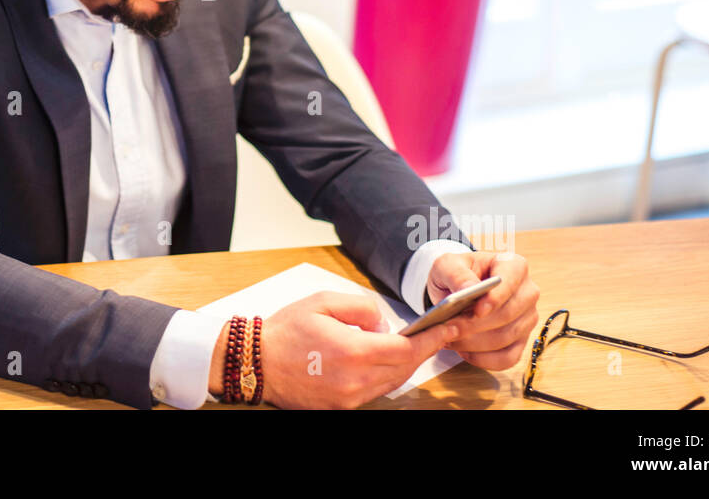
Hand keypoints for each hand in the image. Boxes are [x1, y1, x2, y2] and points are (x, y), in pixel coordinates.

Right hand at [210, 291, 459, 408]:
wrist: (255, 362)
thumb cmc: (285, 329)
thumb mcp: (323, 301)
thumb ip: (361, 307)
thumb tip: (384, 322)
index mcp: (353, 351)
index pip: (407, 348)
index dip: (434, 338)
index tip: (453, 326)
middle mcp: (355, 380)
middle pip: (405, 367)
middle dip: (426, 349)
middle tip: (442, 332)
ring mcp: (349, 398)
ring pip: (393, 382)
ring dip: (407, 363)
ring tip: (416, 343)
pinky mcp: (341, 406)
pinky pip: (375, 391)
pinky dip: (387, 375)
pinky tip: (387, 359)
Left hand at [426, 250, 539, 370]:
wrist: (456, 289)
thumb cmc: (456, 274)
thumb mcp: (447, 265)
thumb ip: (457, 274)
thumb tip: (469, 288)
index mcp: (513, 265)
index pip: (512, 280)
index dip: (496, 298)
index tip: (477, 310)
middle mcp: (527, 292)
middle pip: (509, 314)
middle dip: (477, 325)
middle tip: (450, 328)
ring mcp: (527, 318)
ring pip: (506, 338)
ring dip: (475, 343)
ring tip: (450, 338)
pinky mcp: (521, 340)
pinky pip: (508, 358)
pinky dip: (484, 359)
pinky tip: (464, 352)